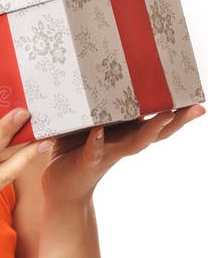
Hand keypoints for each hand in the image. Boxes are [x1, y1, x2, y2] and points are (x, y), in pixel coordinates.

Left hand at [39, 104, 204, 206]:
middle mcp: (123, 144)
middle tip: (196, 107)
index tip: (196, 100)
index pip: (156, 122)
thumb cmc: (75, 149)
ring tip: (165, 116)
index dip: (177, 112)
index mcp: (126, 134)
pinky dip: (97, 142)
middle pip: (156, 133)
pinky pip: (94, 150)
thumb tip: (90, 69)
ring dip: (149, 130)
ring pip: (134, 144)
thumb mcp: (86, 123)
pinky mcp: (87, 161)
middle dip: (177, 120)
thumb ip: (92, 104)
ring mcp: (108, 153)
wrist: (62, 188)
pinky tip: (100, 131)